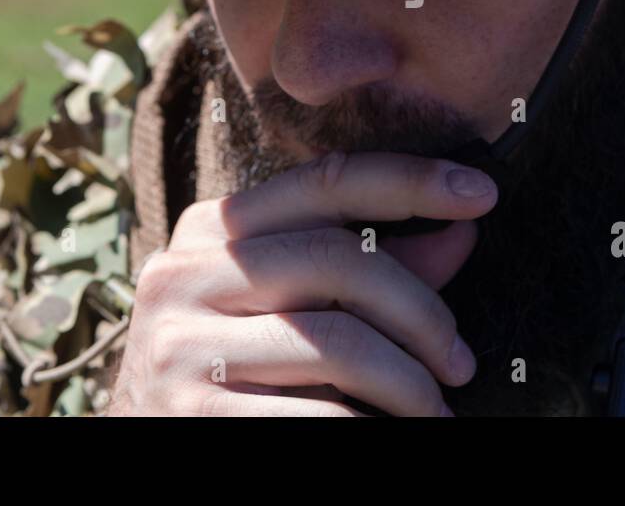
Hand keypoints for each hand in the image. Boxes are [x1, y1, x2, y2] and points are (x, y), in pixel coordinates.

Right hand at [107, 152, 497, 415]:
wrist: (143, 445)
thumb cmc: (234, 374)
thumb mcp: (290, 310)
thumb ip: (368, 272)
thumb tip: (462, 233)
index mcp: (210, 231)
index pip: (325, 183)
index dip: (410, 179)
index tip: (482, 193)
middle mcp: (184, 273)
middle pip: (340, 260)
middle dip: (422, 312)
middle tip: (460, 362)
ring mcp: (179, 344)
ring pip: (338, 340)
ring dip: (409, 383)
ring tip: (437, 411)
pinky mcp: (189, 413)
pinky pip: (317, 414)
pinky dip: (371, 428)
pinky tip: (391, 435)